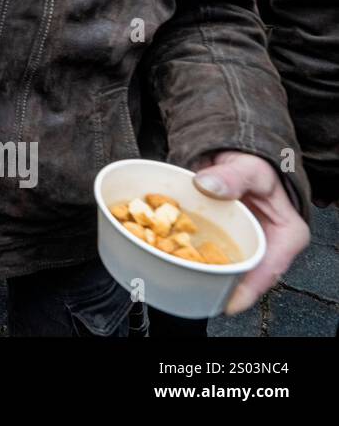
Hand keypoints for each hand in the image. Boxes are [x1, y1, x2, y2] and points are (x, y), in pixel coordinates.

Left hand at [192, 151, 309, 314]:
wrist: (234, 157)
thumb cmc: (252, 166)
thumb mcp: (248, 167)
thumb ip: (232, 177)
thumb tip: (209, 185)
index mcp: (286, 236)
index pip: (269, 270)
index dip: (248, 290)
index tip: (227, 303)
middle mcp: (267, 246)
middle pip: (245, 275)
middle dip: (221, 285)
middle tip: (193, 289)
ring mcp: (245, 246)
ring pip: (225, 267)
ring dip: (203, 271)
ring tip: (179, 276)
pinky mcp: (226, 242)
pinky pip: (210, 255)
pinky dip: (193, 257)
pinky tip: (174, 257)